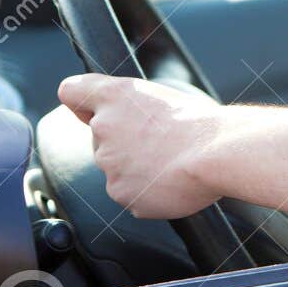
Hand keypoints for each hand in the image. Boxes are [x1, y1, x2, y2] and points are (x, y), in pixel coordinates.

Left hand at [56, 74, 220, 219]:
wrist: (215, 153)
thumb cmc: (199, 122)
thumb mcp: (161, 95)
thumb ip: (130, 104)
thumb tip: (124, 120)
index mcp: (115, 96)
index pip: (72, 93)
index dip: (81, 104)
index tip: (89, 112)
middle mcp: (103, 127)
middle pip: (101, 139)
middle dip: (124, 143)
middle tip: (159, 143)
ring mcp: (109, 163)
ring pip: (117, 168)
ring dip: (136, 169)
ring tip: (170, 162)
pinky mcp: (119, 192)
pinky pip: (130, 193)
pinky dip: (147, 192)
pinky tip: (169, 182)